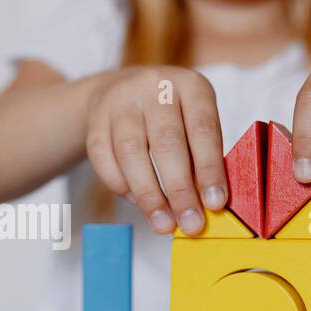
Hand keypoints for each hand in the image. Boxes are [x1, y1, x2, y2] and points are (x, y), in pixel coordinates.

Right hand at [84, 66, 227, 233]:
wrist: (124, 90)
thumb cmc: (173, 118)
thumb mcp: (195, 123)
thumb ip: (202, 157)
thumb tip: (206, 205)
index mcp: (191, 85)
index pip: (203, 130)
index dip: (210, 169)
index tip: (215, 204)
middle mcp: (155, 86)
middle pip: (166, 143)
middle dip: (180, 190)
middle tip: (189, 224)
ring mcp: (121, 101)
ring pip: (131, 153)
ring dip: (149, 195)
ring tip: (163, 224)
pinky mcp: (96, 119)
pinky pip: (105, 159)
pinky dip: (122, 186)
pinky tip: (138, 203)